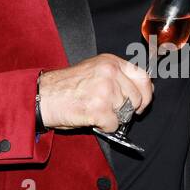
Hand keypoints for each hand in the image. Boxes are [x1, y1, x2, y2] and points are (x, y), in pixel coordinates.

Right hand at [36, 53, 153, 131]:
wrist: (43, 96)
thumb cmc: (66, 86)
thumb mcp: (94, 71)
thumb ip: (116, 77)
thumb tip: (140, 91)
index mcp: (110, 62)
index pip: (143, 77)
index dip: (146, 94)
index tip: (142, 103)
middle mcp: (110, 73)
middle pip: (137, 98)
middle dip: (128, 110)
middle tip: (112, 112)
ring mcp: (106, 91)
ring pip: (125, 113)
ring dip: (113, 118)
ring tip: (95, 111)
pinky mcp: (99, 109)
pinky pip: (114, 125)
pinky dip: (104, 127)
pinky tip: (91, 118)